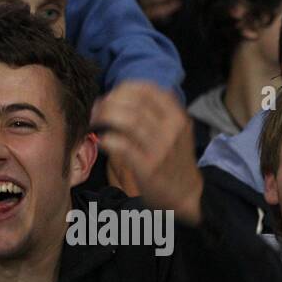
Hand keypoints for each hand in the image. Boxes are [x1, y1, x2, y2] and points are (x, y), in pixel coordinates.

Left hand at [91, 81, 201, 223]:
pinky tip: (102, 140)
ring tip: (95, 121)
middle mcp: (171, 129)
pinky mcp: (148, 167)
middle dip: (109, 102)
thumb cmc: (174, 159)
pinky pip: (123, 146)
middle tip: (97, 109)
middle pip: (134, 103)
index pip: (147, 89)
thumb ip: (158, 111)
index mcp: (177, 116)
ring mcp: (160, 148)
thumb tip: (122, 95)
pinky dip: (108, 140)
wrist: (186, 193)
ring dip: (105, 117)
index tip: (111, 96)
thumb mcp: (175, 129)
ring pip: (128, 121)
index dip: (123, 89)